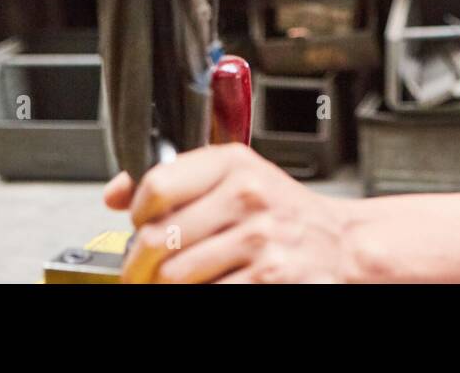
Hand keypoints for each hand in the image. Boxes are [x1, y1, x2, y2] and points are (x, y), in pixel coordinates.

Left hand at [105, 143, 349, 283]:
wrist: (343, 247)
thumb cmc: (286, 214)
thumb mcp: (239, 178)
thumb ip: (179, 180)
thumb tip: (116, 195)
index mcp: (235, 164)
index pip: (158, 184)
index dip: (137, 213)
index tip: (139, 225)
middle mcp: (249, 196)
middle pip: (159, 239)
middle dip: (139, 265)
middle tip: (141, 272)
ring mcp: (260, 240)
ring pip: (175, 276)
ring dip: (162, 287)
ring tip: (170, 283)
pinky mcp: (268, 280)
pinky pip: (207, 295)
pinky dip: (199, 295)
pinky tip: (207, 287)